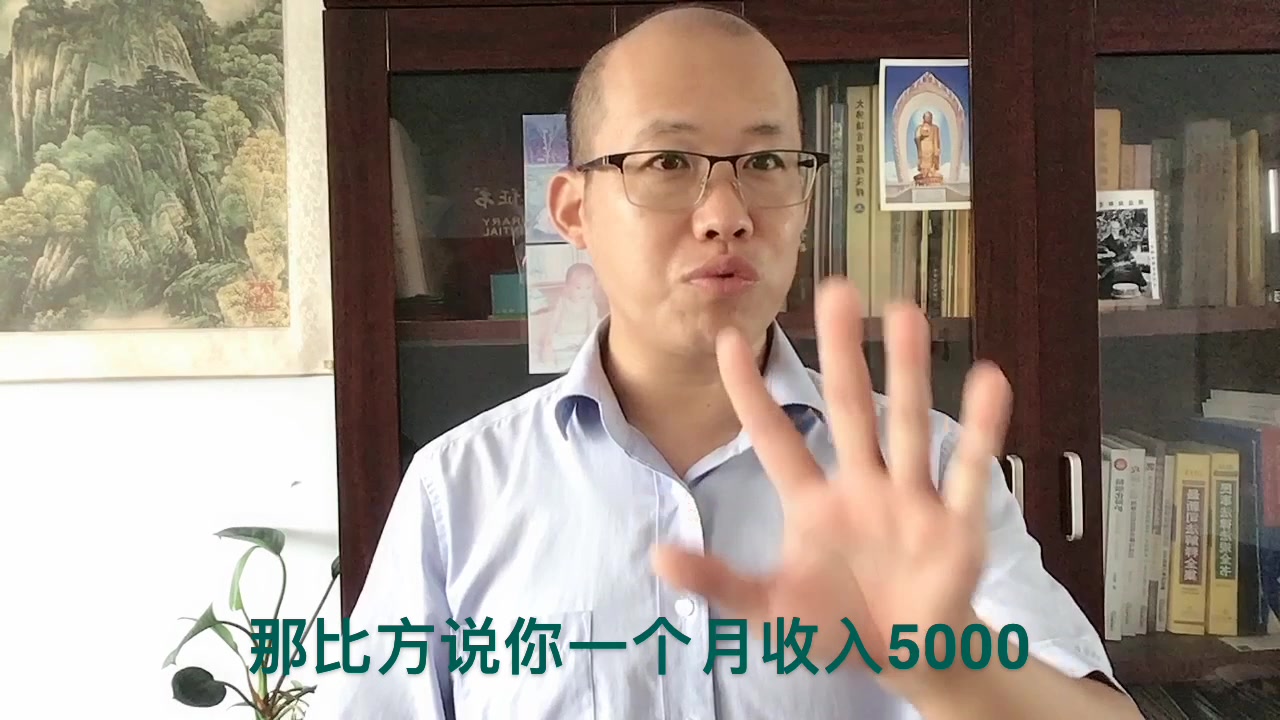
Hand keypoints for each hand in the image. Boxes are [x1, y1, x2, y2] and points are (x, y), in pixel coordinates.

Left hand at [651, 278, 1012, 700]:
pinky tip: (989, 379)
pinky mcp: (955, 524)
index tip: (728, 341)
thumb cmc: (838, 624)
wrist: (910, 655)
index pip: (774, 437)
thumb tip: (658, 557)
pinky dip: (979, 430)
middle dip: (840, 354)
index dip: (751, 394)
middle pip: (848, 409)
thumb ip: (719, 580)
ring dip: (906, 372)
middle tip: (835, 291)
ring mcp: (909, 500)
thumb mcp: (770, 607)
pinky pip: (967, 471)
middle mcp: (861, 486)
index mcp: (812, 502)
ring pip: (904, 425)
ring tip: (905, 313)